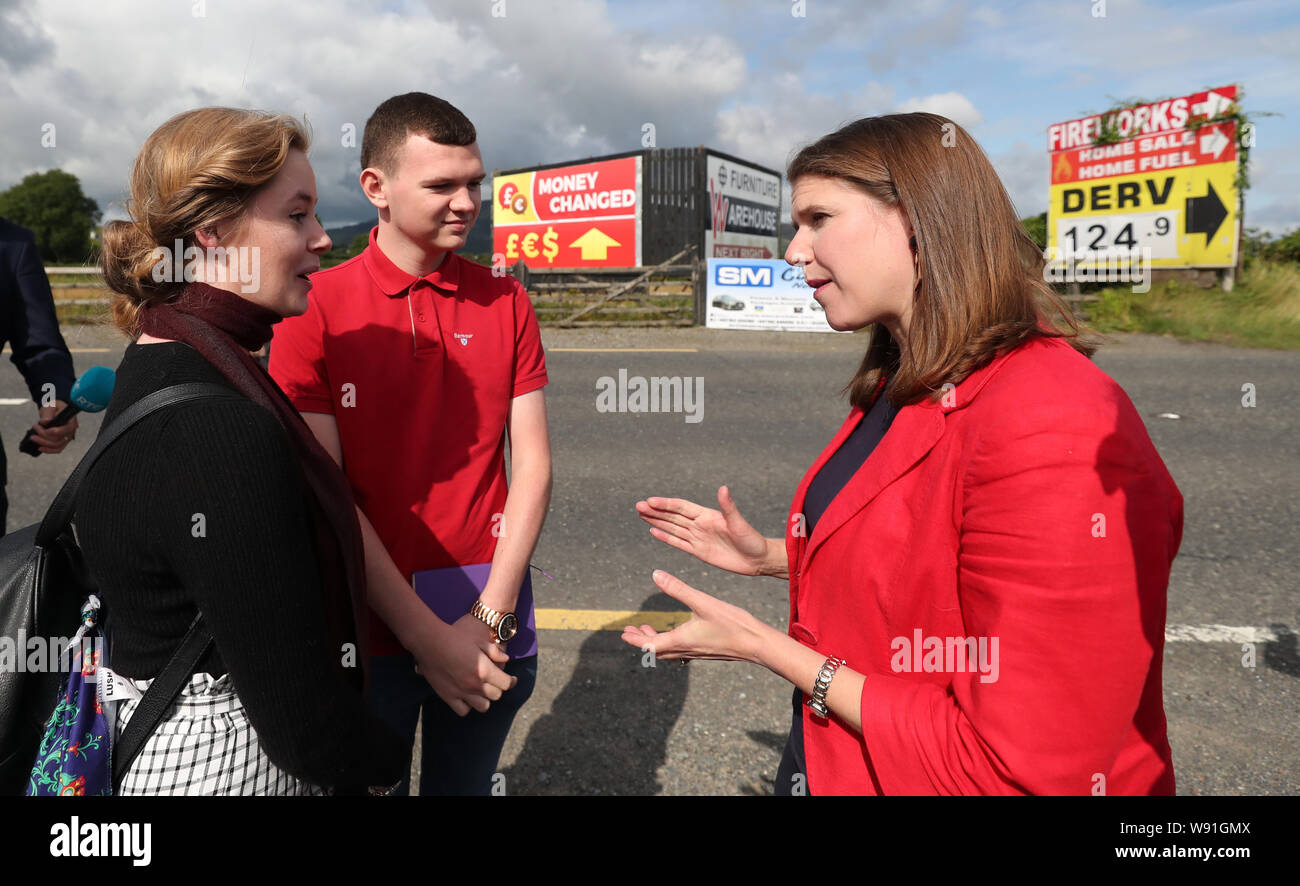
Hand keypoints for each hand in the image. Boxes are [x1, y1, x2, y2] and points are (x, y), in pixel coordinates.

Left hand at [31, 401, 77, 453]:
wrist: (55, 411)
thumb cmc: (55, 408)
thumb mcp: (51, 406)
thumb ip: (48, 413)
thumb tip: (45, 421)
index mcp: (71, 420)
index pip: (67, 429)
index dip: (57, 431)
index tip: (46, 430)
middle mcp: (71, 431)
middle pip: (60, 438)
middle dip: (45, 436)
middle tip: (35, 427)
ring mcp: (67, 437)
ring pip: (57, 445)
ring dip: (44, 443)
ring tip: (33, 437)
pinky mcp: (62, 442)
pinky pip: (57, 449)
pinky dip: (49, 450)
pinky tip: (40, 448)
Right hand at [410, 614, 515, 716]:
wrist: (429, 642)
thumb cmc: (455, 637)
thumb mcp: (478, 640)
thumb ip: (495, 651)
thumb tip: (506, 659)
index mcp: (484, 670)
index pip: (506, 684)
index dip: (511, 681)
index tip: (512, 679)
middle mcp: (474, 684)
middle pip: (496, 695)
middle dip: (498, 688)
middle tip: (494, 682)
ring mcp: (461, 692)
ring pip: (483, 706)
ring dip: (484, 698)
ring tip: (481, 690)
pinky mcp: (448, 696)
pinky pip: (463, 710)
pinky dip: (467, 705)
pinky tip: (466, 696)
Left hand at [620, 570, 765, 662]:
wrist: (758, 644)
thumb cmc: (733, 623)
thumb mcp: (703, 602)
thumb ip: (678, 588)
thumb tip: (655, 574)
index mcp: (681, 640)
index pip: (649, 645)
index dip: (635, 639)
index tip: (624, 633)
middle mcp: (686, 650)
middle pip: (657, 651)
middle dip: (642, 641)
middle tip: (630, 632)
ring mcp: (697, 653)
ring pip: (669, 652)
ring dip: (656, 642)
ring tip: (649, 630)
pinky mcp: (707, 652)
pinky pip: (682, 651)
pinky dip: (671, 643)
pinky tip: (679, 632)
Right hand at [636, 486, 769, 575]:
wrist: (757, 560)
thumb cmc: (751, 540)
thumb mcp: (739, 523)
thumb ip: (729, 507)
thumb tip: (723, 488)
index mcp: (707, 516)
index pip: (681, 507)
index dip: (666, 504)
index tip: (650, 501)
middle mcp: (700, 525)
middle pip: (673, 516)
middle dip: (655, 511)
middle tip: (637, 506)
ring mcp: (698, 538)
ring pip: (672, 528)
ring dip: (657, 521)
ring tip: (641, 514)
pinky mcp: (698, 551)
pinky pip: (678, 543)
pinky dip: (665, 537)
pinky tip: (654, 531)